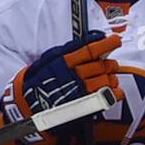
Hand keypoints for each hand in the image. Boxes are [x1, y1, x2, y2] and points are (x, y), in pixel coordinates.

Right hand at [3, 31, 121, 130]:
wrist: (29, 107)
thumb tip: (94, 37)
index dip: (106, 44)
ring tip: (107, 78)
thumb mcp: (49, 59)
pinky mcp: (87, 106)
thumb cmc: (41, 80)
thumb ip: (71, 48)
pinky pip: (110, 96)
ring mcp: (82, 91)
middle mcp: (74, 75)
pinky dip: (115, 92)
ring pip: (108, 79)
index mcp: (65, 62)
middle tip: (108, 65)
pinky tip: (112, 90)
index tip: (115, 40)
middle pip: (103, 65)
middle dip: (109, 64)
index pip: (90, 49)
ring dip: (111, 78)